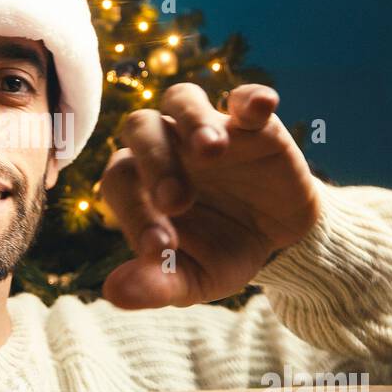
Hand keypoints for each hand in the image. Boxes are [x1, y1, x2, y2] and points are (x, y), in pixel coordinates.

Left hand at [98, 82, 321, 308]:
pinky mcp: (253, 125)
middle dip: (155, 159)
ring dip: (193, 119)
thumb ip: (155, 284)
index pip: (121, 182)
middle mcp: (166, 146)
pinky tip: (259, 108)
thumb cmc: (220, 254)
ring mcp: (208, 129)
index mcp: (140, 182)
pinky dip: (251, 98)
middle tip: (176, 200)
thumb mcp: (192, 279)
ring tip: (213, 149)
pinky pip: (246, 98)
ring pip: (182, 98)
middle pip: (142, 128)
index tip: (161, 249)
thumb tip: (113, 294)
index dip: (135, 213)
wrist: (278, 242)